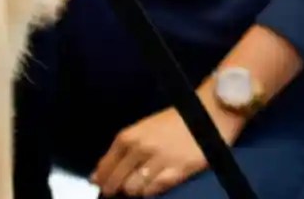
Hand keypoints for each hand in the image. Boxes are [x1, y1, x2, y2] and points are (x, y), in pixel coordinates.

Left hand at [90, 101, 244, 196]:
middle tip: (118, 192)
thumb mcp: (142, 131)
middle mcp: (140, 148)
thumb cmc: (173, 121)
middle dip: (114, 189)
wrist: (207, 113)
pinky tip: (154, 185)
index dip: (101, 181)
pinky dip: (150, 191)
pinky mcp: (177, 170)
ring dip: (134, 191)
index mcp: (128, 136)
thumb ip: (120, 152)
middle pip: (116, 181)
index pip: (104, 168)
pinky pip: (154, 190)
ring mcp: (158, 159)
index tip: (102, 186)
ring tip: (141, 185)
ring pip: (133, 189)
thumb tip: (96, 176)